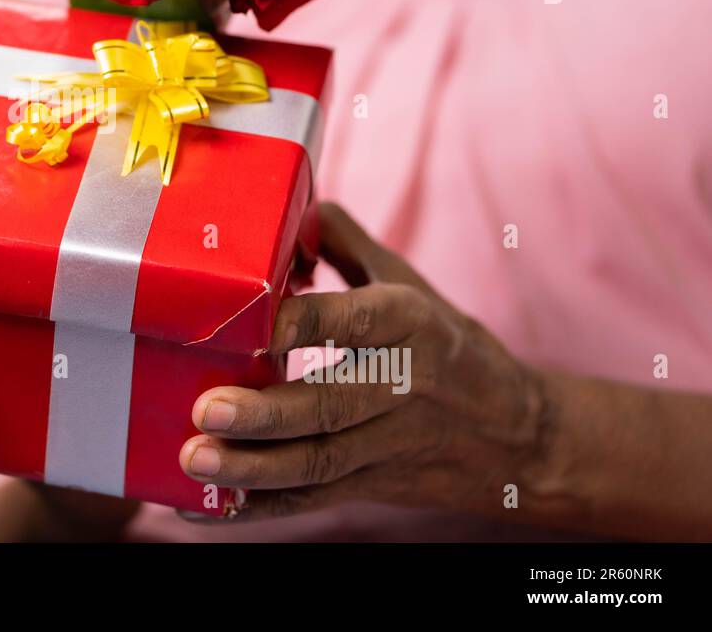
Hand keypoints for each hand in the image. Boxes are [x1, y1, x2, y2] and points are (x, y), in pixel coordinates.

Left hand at [179, 203, 547, 520]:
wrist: (519, 435)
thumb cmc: (447, 344)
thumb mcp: (409, 282)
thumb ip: (345, 244)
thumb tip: (284, 208)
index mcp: (409, 322)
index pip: (353, 321)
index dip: (304, 323)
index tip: (254, 325)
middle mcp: (402, 384)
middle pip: (331, 403)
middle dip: (266, 412)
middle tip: (206, 410)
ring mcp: (389, 442)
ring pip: (320, 461)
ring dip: (254, 466)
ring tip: (197, 461)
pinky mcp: (375, 484)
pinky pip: (315, 500)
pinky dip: (261, 508)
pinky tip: (209, 508)